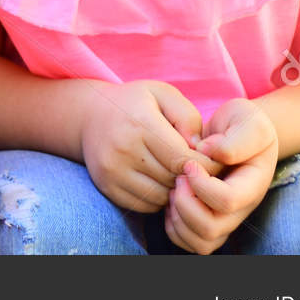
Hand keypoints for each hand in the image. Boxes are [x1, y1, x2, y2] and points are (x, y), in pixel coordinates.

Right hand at [77, 80, 222, 212]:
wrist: (89, 115)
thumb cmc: (135, 103)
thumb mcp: (163, 95)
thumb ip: (187, 116)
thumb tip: (198, 149)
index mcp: (141, 123)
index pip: (182, 158)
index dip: (203, 164)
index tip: (210, 161)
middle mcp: (123, 148)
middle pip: (172, 178)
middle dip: (189, 176)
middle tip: (194, 167)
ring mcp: (112, 170)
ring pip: (160, 195)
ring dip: (172, 188)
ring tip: (174, 172)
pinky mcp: (107, 186)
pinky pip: (144, 205)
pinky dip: (156, 197)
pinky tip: (157, 179)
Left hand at [166, 98, 278, 253]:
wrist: (236, 132)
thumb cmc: (243, 123)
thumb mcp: (247, 118)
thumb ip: (235, 137)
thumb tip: (208, 152)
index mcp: (252, 184)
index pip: (227, 201)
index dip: (202, 184)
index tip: (189, 162)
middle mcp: (241, 209)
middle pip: (210, 229)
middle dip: (185, 203)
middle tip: (179, 178)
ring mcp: (225, 218)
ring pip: (200, 242)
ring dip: (178, 217)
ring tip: (175, 189)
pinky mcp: (208, 221)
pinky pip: (188, 241)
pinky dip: (173, 225)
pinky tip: (172, 198)